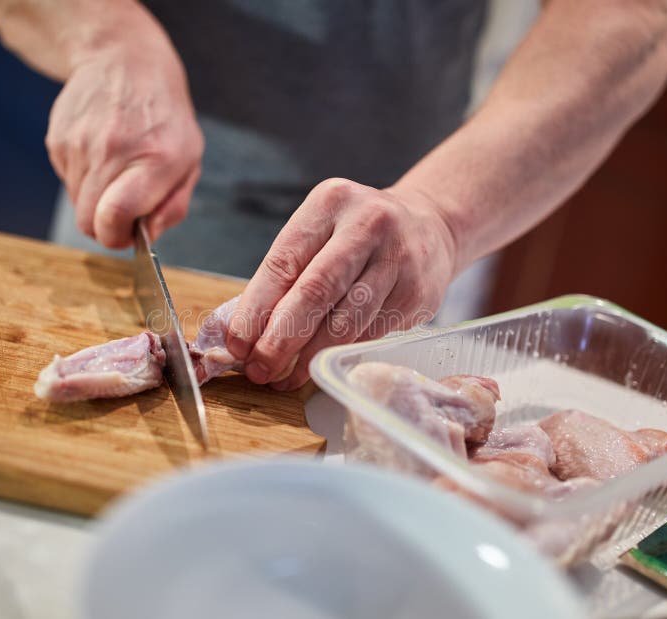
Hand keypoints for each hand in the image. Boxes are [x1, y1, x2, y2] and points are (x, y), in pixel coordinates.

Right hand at [45, 38, 202, 247]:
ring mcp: (80, 144)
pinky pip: (67, 181)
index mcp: (154, 160)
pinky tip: (100, 153)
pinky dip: (83, 179)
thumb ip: (172, 207)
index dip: (117, 237)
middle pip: (89, 221)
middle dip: (106, 226)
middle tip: (125, 208)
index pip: (113, 217)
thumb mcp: (189, 161)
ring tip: (116, 170)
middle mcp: (112, 151)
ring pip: (77, 204)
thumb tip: (147, 238)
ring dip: (96, 200)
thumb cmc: (164, 118)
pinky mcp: (57, 139)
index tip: (128, 234)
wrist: (125, 60)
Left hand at [225, 178, 458, 389]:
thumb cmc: (356, 237)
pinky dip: (339, 355)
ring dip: (308, 358)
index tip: (237, 345)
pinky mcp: (418, 293)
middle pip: (315, 292)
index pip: (283, 262)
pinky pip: (370, 334)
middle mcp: (368, 225)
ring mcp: (399, 259)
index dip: (255, 310)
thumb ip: (285, 275)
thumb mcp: (320, 233)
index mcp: (330, 202)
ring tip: (284, 377)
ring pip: (345, 322)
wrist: (428, 227)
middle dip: (280, 340)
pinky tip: (320, 364)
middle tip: (258, 369)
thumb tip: (243, 335)